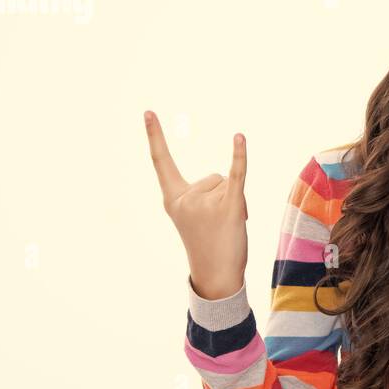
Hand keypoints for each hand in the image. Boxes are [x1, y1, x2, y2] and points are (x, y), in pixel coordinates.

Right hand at [144, 110, 247, 299]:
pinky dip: (240, 155)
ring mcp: (206, 202)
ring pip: (228, 183)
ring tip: (229, 227)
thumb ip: (204, 192)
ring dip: (235, 202)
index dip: (155, 136)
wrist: (217, 277)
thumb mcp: (195, 216)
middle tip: (218, 226)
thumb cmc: (208, 246)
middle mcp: (185, 198)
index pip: (161, 161)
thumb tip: (226, 176)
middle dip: (223, 197)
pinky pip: (237, 174)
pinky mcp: (230, 206)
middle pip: (213, 178)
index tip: (148, 112)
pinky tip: (238, 137)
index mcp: (172, 199)